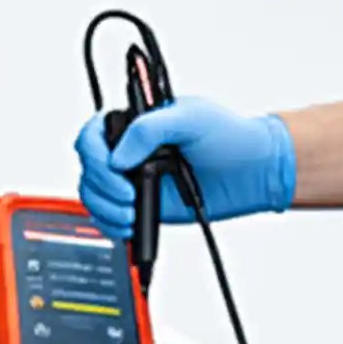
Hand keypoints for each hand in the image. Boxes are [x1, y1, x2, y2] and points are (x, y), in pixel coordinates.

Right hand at [75, 96, 296, 239]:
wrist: (254, 173)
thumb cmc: (230, 138)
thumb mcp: (192, 118)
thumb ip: (150, 129)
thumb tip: (119, 157)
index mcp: (134, 124)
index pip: (93, 134)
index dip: (97, 154)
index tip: (120, 168)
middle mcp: (128, 151)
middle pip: (88, 168)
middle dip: (103, 186)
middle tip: (129, 196)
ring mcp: (131, 179)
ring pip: (92, 194)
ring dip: (105, 208)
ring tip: (131, 213)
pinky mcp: (140, 204)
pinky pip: (108, 216)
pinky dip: (111, 224)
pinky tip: (130, 224)